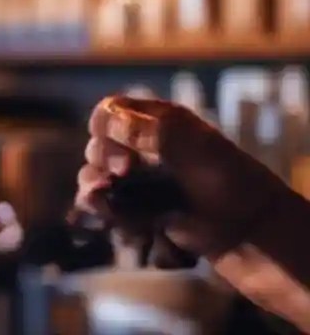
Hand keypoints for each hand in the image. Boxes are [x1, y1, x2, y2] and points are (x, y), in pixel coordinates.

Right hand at [77, 95, 289, 257]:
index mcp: (157, 122)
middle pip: (96, 144)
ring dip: (95, 189)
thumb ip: (149, 130)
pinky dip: (105, 213)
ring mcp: (139, 181)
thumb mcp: (192, 145)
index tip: (122, 148)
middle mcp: (143, 148)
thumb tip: (106, 121)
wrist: (247, 231)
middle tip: (124, 175)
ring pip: (94, 177)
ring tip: (108, 204)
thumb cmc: (227, 181)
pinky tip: (117, 218)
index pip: (110, 110)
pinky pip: (104, 207)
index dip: (104, 126)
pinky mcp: (137, 210)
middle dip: (102, 160)